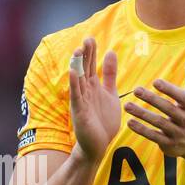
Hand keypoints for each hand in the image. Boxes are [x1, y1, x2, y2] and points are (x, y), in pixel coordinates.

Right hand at [68, 36, 119, 165]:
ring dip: (77, 66)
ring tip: (77, 51)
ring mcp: (81, 101)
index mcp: (92, 86)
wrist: (98, 145)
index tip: (91, 39)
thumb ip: (109, 75)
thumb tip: (110, 52)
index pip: (90, 65)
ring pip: (78, 80)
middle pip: (84, 69)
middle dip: (85, 55)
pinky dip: (74, 84)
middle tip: (87, 39)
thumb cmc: (103, 121)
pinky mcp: (79, 112)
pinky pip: (76, 96)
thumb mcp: (110, 93)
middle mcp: (85, 91)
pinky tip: (73, 73)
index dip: (91, 53)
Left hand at [124, 57, 184, 161]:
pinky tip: (129, 122)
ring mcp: (177, 133)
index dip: (169, 89)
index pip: (180, 96)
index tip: (155, 81)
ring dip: (141, 114)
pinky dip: (141, 129)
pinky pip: (153, 136)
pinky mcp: (169, 144)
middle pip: (167, 108)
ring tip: (127, 106)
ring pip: (158, 123)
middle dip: (151, 99)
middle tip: (136, 90)